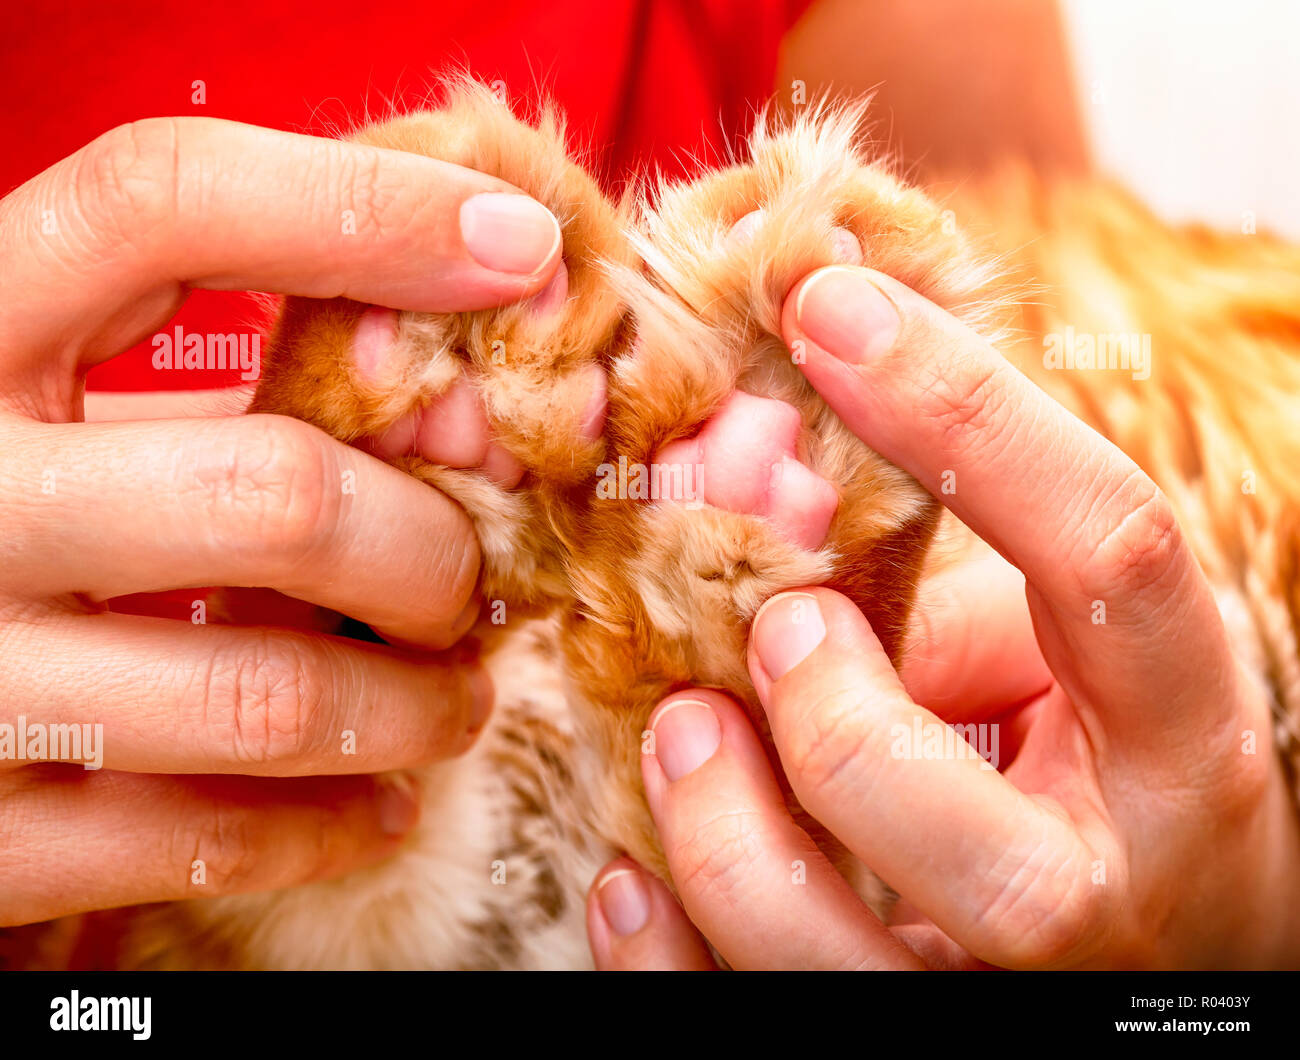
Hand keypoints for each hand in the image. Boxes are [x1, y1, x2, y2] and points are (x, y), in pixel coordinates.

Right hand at [0, 116, 562, 925]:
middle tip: (475, 581)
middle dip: (429, 547)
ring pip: (267, 692)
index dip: (361, 209)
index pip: (160, 206)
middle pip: (276, 490)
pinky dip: (331, 825)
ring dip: (409, 705)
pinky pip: (205, 840)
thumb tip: (470, 405)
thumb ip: (231, 390)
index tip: (519, 241)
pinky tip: (377, 803)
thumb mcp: (69, 412)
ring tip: (455, 699)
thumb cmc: (5, 515)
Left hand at [586, 265, 1299, 969]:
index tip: (827, 303)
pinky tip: (628, 869)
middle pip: (966, 843)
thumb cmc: (1106, 768)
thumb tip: (767, 494)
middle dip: (828, 717)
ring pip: (832, 962)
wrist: (1172, 944)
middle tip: (770, 621)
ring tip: (680, 730)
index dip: (966, 411)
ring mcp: (995, 997)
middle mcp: (1100, 894)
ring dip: (720, 833)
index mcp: (1177, 739)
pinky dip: (658, 949)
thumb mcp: (1071, 661)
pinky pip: (736, 1023)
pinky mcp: (898, 1046)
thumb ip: (953, 584)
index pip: (1109, 554)